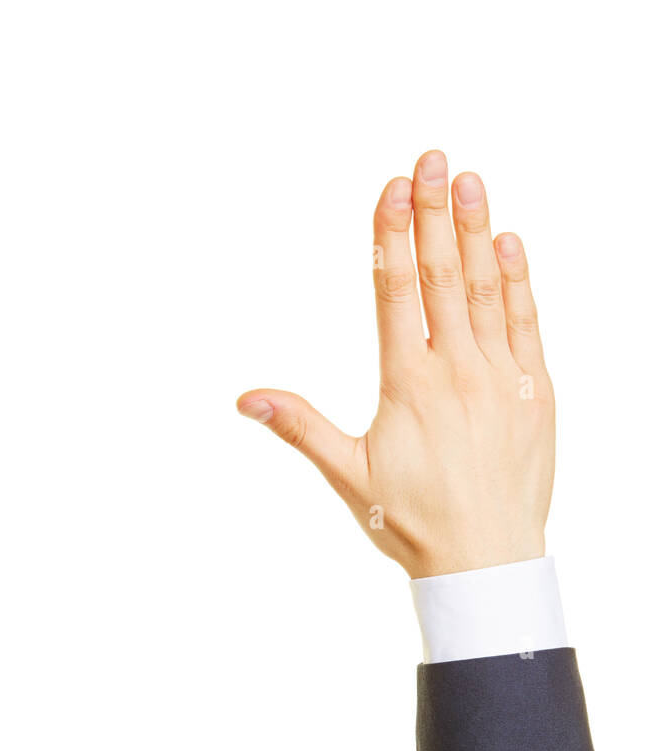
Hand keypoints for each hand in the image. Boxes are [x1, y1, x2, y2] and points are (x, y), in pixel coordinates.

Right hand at [237, 150, 553, 578]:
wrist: (487, 561)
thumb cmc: (412, 522)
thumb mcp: (348, 474)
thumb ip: (299, 426)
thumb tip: (245, 398)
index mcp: (409, 385)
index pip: (398, 292)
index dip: (394, 235)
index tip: (394, 186)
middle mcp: (458, 371)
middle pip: (443, 275)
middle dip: (435, 212)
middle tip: (433, 158)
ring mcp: (502, 377)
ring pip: (487, 290)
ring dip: (477, 232)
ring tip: (470, 181)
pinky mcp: (535, 392)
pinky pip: (526, 323)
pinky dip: (518, 281)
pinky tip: (509, 243)